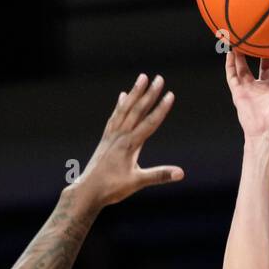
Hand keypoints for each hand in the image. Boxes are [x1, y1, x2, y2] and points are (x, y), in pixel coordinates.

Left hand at [74, 74, 184, 207]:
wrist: (87, 191)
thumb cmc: (111, 188)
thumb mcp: (137, 182)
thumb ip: (159, 175)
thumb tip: (181, 173)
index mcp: (129, 144)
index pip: (149, 123)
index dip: (161, 109)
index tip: (170, 94)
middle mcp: (120, 136)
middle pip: (137, 110)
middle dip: (149, 93)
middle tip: (159, 78)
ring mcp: (111, 135)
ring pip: (125, 109)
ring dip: (135, 93)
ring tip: (142, 78)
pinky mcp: (106, 139)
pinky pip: (114, 117)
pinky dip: (120, 105)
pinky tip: (122, 96)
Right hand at [225, 49, 268, 138]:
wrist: (265, 130)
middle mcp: (264, 86)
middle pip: (263, 65)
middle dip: (264, 52)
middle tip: (265, 38)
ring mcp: (250, 88)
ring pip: (245, 67)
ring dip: (243, 55)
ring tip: (243, 40)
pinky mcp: (238, 91)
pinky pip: (232, 75)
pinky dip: (230, 63)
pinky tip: (230, 51)